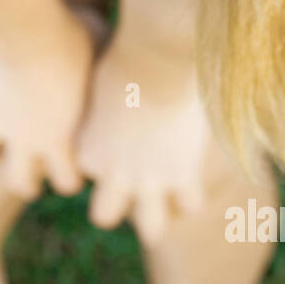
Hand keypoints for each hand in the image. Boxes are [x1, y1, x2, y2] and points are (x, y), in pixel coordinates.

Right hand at [0, 3, 106, 201]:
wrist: (28, 27)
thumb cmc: (73, 34)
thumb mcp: (101, 53)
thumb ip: (105, 73)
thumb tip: (124, 65)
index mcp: (71, 133)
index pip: (71, 177)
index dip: (75, 173)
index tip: (80, 161)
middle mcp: (39, 142)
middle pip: (32, 183)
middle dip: (37, 182)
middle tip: (45, 169)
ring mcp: (11, 133)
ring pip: (6, 175)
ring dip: (10, 170)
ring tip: (13, 161)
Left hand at [75, 33, 213, 243]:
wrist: (156, 54)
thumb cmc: (126, 54)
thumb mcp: (103, 80)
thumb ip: (104, 100)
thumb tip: (107, 95)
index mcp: (88, 149)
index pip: (89, 172)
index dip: (104, 158)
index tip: (117, 139)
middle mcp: (112, 172)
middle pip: (104, 215)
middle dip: (117, 204)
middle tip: (135, 183)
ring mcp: (147, 180)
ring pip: (151, 229)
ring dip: (157, 218)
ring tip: (168, 199)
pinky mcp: (182, 175)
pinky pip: (191, 205)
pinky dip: (194, 195)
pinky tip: (197, 177)